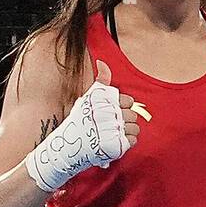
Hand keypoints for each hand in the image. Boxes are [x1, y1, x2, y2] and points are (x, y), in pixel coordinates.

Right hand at [25, 59, 145, 192]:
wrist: (70, 144)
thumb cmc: (80, 120)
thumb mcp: (89, 97)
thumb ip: (100, 80)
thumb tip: (102, 61)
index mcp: (106, 102)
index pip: (129, 101)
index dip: (124, 106)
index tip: (114, 111)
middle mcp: (111, 115)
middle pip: (133, 115)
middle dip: (125, 119)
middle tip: (113, 124)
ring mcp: (114, 130)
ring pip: (135, 129)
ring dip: (128, 131)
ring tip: (115, 133)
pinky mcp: (117, 145)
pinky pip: (132, 141)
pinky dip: (127, 142)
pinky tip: (117, 141)